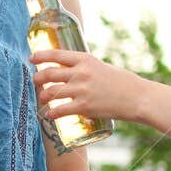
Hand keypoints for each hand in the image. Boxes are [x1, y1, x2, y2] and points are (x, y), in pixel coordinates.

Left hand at [31, 48, 147, 123]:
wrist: (137, 98)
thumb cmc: (123, 82)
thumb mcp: (102, 67)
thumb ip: (86, 68)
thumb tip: (70, 72)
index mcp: (85, 59)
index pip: (56, 55)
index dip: (41, 56)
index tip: (32, 58)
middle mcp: (81, 73)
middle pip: (49, 73)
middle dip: (37, 78)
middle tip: (35, 82)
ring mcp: (81, 90)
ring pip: (51, 92)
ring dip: (42, 96)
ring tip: (42, 99)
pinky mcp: (84, 107)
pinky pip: (60, 110)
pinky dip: (51, 113)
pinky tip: (48, 115)